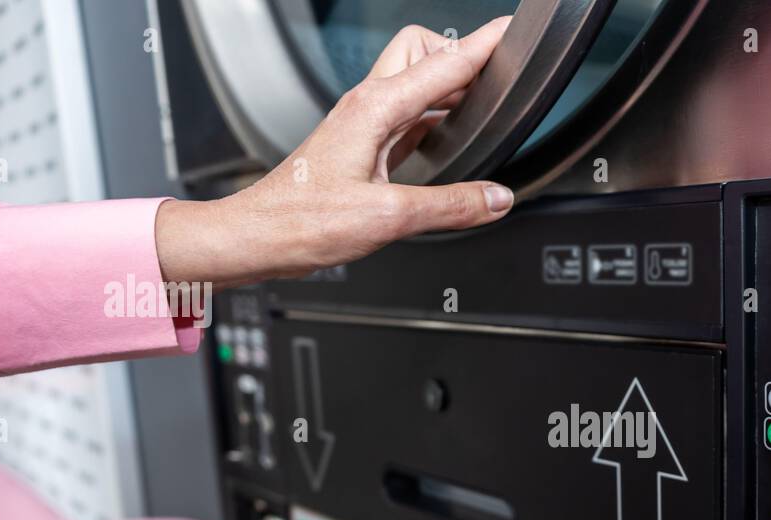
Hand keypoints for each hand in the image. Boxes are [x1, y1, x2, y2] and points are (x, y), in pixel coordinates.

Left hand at [155, 18, 515, 287]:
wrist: (259, 236)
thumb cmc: (302, 221)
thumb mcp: (389, 218)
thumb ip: (450, 206)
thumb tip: (496, 199)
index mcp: (375, 109)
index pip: (444, 64)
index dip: (484, 46)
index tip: (511, 32)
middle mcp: (367, 106)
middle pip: (424, 51)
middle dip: (461, 58)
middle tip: (495, 81)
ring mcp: (363, 122)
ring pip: (415, 81)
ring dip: (448, 89)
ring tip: (480, 111)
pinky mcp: (361, 144)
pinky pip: (407, 115)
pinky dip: (433, 119)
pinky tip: (447, 143)